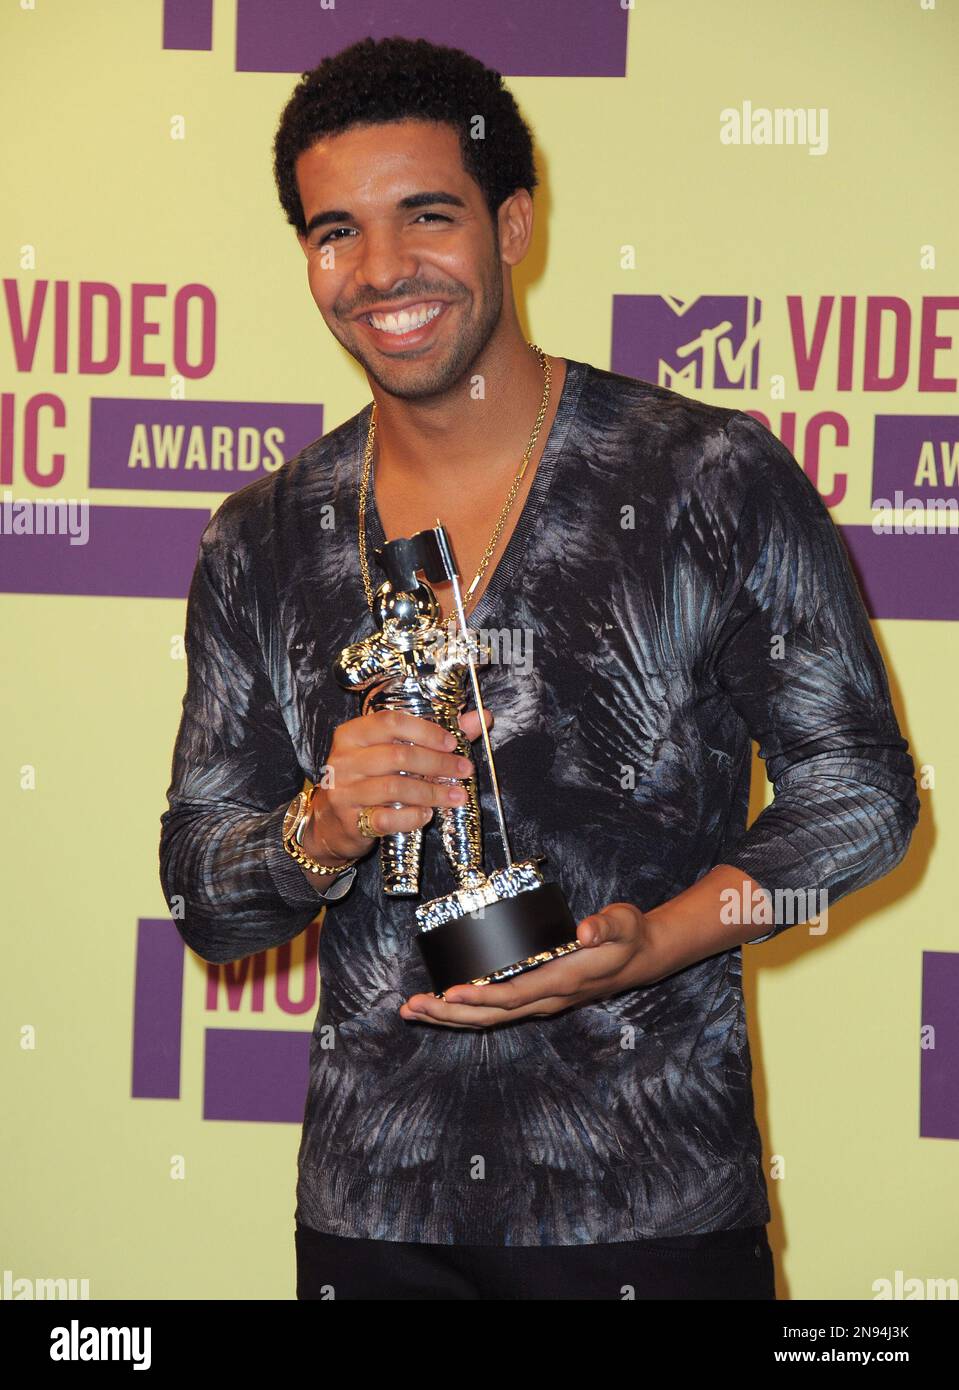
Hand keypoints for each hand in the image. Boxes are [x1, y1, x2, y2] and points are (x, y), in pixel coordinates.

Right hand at [302, 706, 492, 864]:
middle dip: (437, 763)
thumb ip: (434, 735)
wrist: (329, 824)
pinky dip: (412, 817)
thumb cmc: (367, 781)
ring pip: (394, 787)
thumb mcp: (392, 753)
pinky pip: (386, 818)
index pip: (391, 721)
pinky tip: (427, 815)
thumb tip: (480, 718)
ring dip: (431, 792)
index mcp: (353, 734)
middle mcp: (344, 760)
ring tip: (455, 796)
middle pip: (397, 755)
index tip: (452, 743)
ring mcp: (344, 791)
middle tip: (464, 771)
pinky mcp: (350, 821)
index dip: (426, 731)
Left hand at [400, 901, 673, 1028]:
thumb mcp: (623, 923)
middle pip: (491, 1016)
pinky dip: (464, 1010)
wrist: (642, 957)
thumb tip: (586, 930)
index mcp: (562, 982)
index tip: (449, 993)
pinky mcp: (535, 996)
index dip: (480, 998)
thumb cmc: (628, 936)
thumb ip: (606, 925)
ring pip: (488, 1019)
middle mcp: (547, 999)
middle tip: (412, 1006)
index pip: (514, 996)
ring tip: (412, 1010)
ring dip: (449, 1017)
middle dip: (449, 1014)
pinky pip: (495, 1010)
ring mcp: (540, 1002)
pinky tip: (441, 1005)